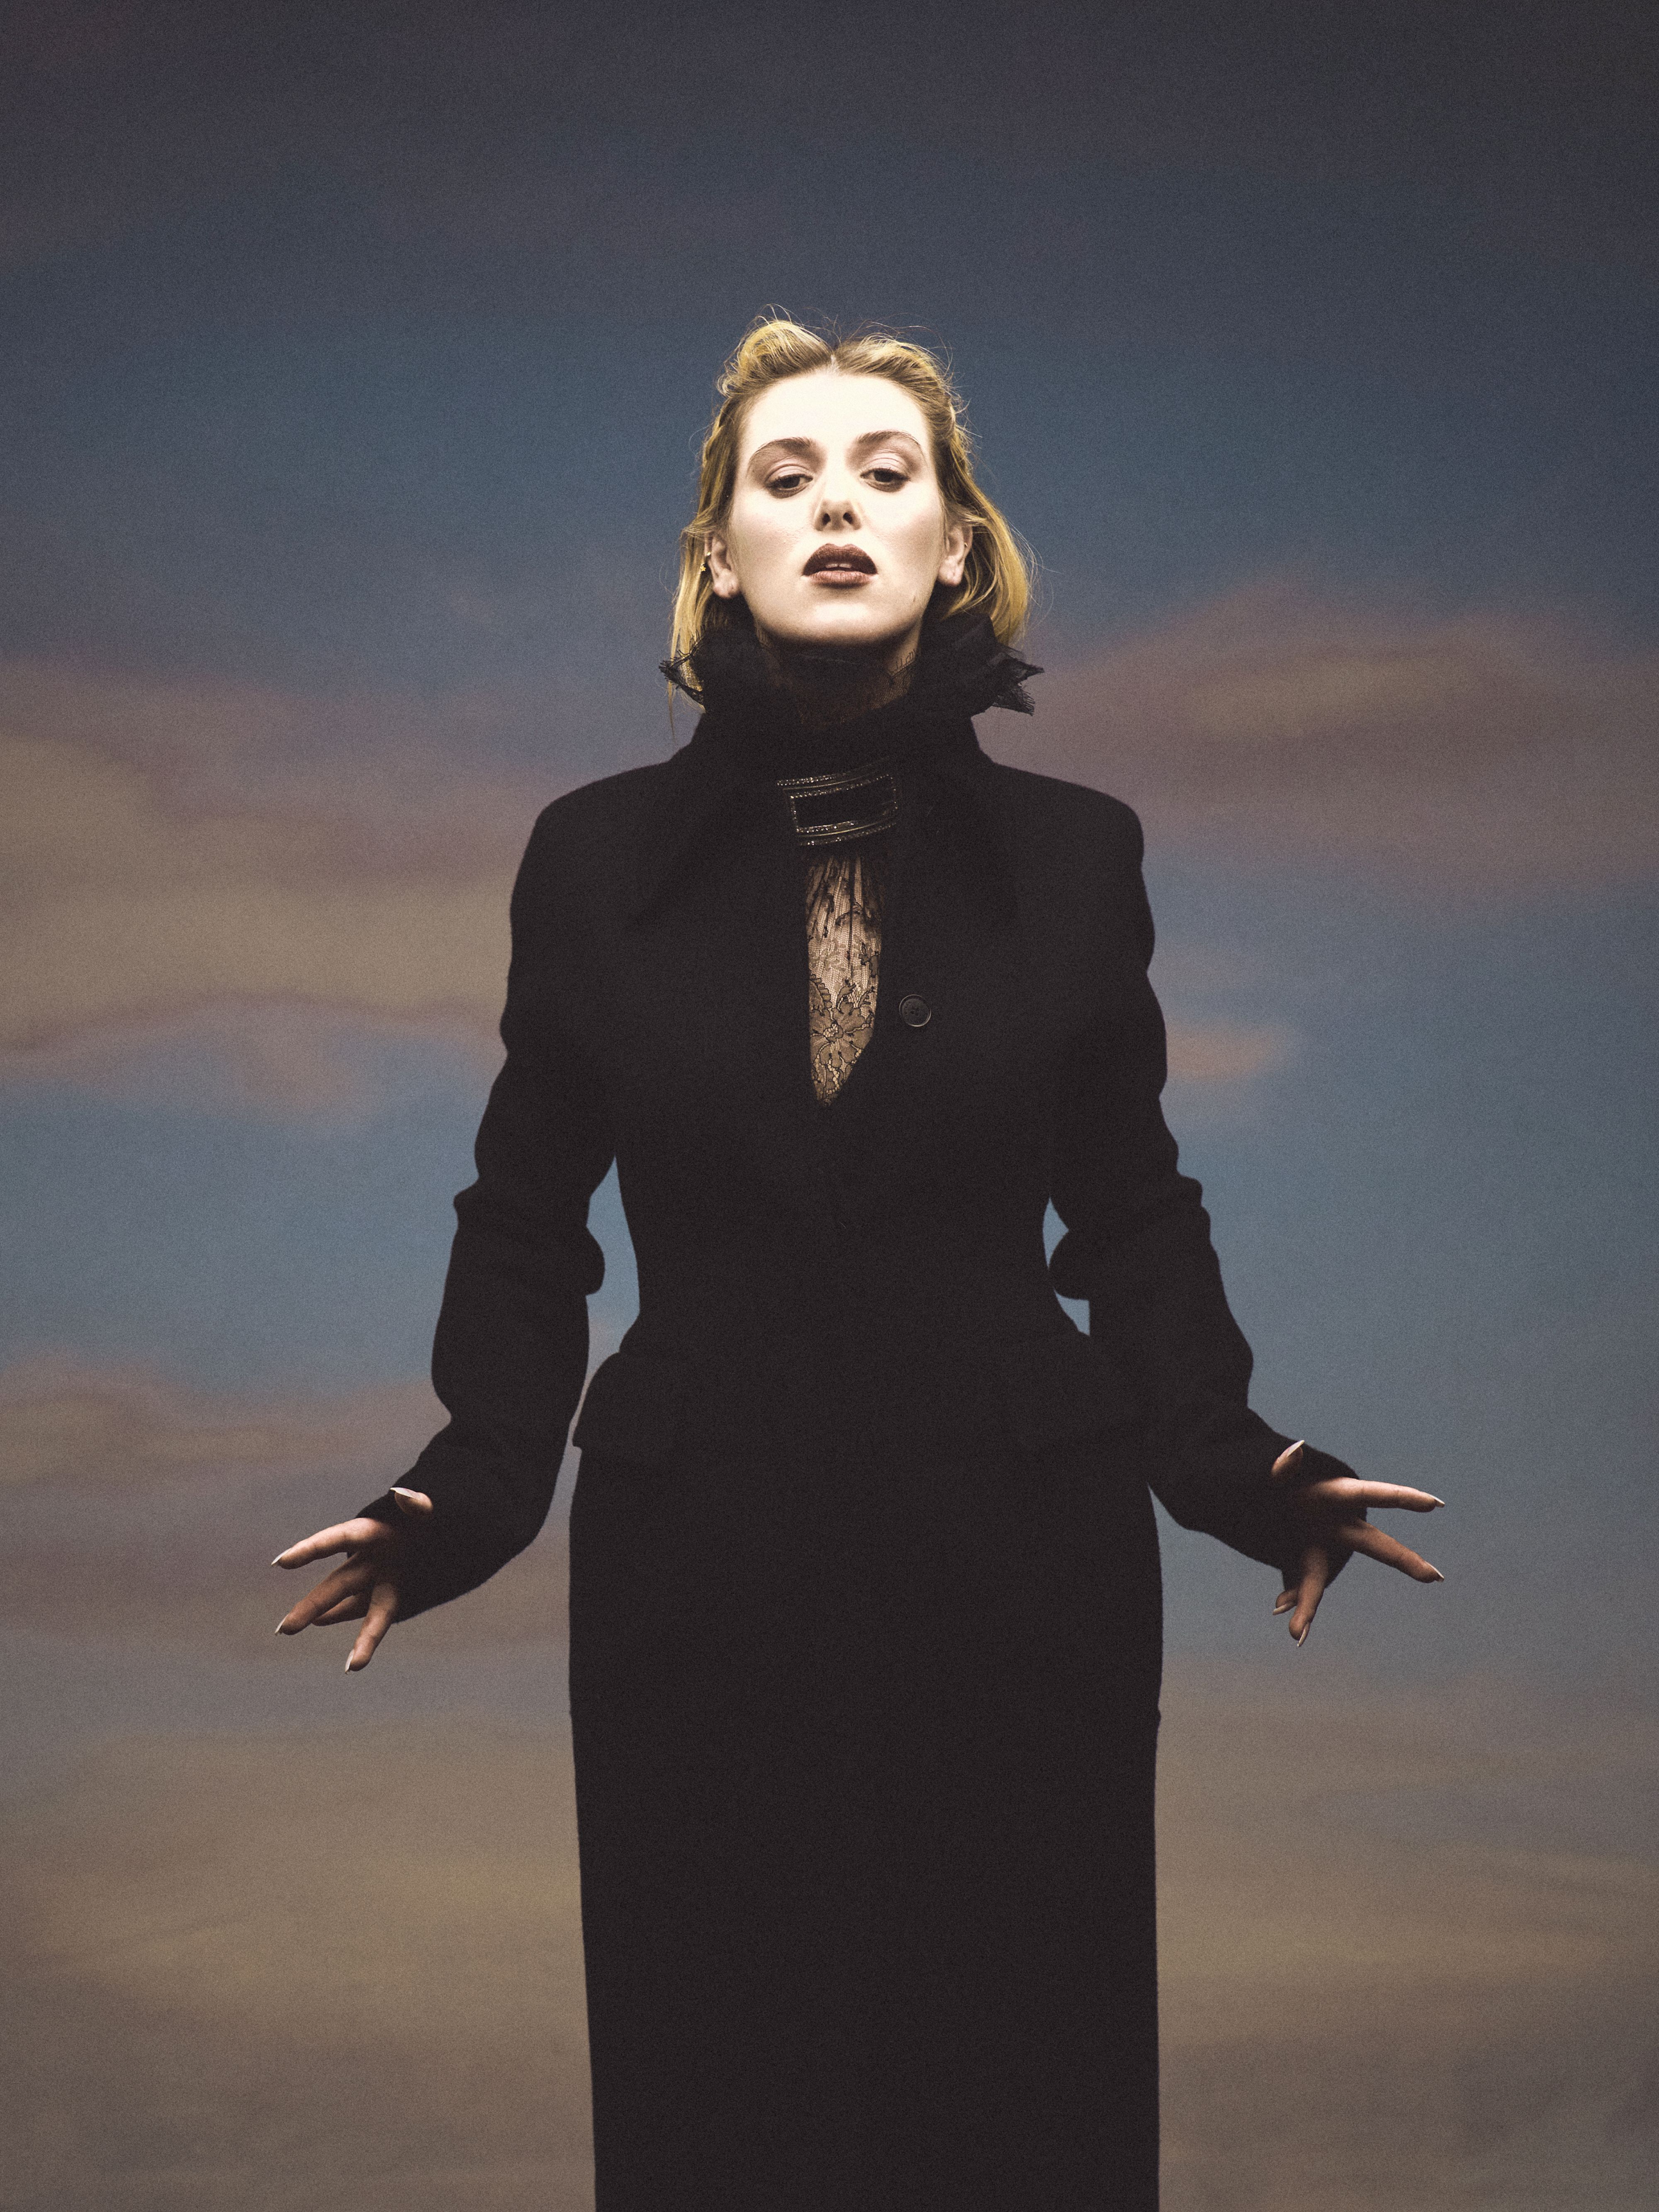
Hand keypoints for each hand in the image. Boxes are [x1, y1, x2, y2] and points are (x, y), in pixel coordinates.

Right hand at [271, 1486, 432, 1672]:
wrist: (456, 1527)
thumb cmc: (435, 1515)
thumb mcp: (430, 1507)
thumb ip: (418, 1503)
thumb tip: (401, 1494)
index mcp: (375, 1531)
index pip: (338, 1539)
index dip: (310, 1549)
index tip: (282, 1563)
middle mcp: (373, 1557)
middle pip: (338, 1582)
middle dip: (312, 1604)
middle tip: (284, 1630)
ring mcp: (382, 1578)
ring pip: (352, 1604)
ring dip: (330, 1619)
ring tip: (296, 1634)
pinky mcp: (396, 1595)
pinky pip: (374, 1616)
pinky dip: (363, 1635)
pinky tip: (344, 1652)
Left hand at [1269, 1440, 1443, 1646]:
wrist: (1255, 1492)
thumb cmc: (1277, 1478)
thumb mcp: (1279, 1470)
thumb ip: (1284, 1464)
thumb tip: (1294, 1450)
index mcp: (1337, 1495)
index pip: (1376, 1494)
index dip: (1404, 1498)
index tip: (1435, 1505)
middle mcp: (1336, 1524)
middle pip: (1374, 1544)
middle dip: (1404, 1560)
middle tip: (1436, 1576)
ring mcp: (1319, 1545)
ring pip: (1318, 1578)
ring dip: (1309, 1604)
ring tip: (1299, 1632)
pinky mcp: (1299, 1561)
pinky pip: (1298, 1585)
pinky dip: (1291, 1601)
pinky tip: (1288, 1621)